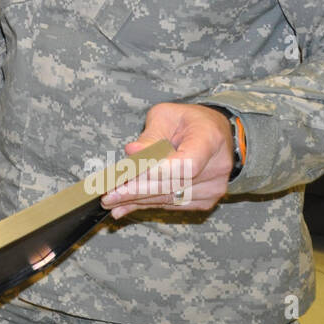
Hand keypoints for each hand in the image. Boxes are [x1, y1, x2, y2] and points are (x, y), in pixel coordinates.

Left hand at [101, 102, 233, 217]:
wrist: (215, 134)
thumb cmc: (187, 121)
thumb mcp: (166, 116)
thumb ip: (150, 135)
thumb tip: (132, 152)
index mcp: (209, 139)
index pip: (185, 164)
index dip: (156, 172)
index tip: (128, 175)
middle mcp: (216, 167)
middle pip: (172, 185)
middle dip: (135, 190)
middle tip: (108, 194)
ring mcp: (212, 187)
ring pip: (168, 198)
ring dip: (136, 201)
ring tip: (110, 202)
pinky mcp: (204, 201)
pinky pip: (170, 205)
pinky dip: (146, 204)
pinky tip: (124, 207)